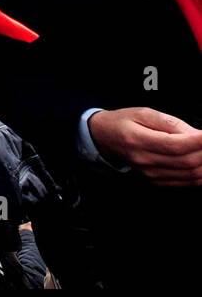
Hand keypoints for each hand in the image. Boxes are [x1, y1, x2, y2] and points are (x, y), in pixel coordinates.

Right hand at [87, 107, 201, 185]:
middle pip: (186, 161)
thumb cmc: (123, 122)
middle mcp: (143, 160)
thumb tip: (196, 134)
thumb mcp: (143, 113)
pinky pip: (186, 182)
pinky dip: (199, 174)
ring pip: (190, 175)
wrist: (104, 138)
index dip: (198, 141)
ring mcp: (150, 173)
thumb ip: (170, 122)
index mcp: (137, 140)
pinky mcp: (156, 180)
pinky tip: (200, 162)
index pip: (175, 145)